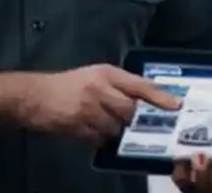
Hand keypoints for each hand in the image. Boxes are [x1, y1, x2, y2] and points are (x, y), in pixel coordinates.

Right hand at [17, 64, 182, 145]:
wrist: (35, 96)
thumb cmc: (68, 84)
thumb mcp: (94, 76)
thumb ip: (117, 85)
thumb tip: (144, 100)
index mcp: (106, 73)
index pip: (139, 84)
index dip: (159, 96)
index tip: (176, 105)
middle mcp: (99, 88)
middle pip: (130, 110)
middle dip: (128, 117)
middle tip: (119, 116)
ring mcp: (89, 108)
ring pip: (116, 127)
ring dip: (112, 129)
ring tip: (97, 120)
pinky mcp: (78, 125)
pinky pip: (99, 138)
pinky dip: (98, 137)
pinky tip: (87, 128)